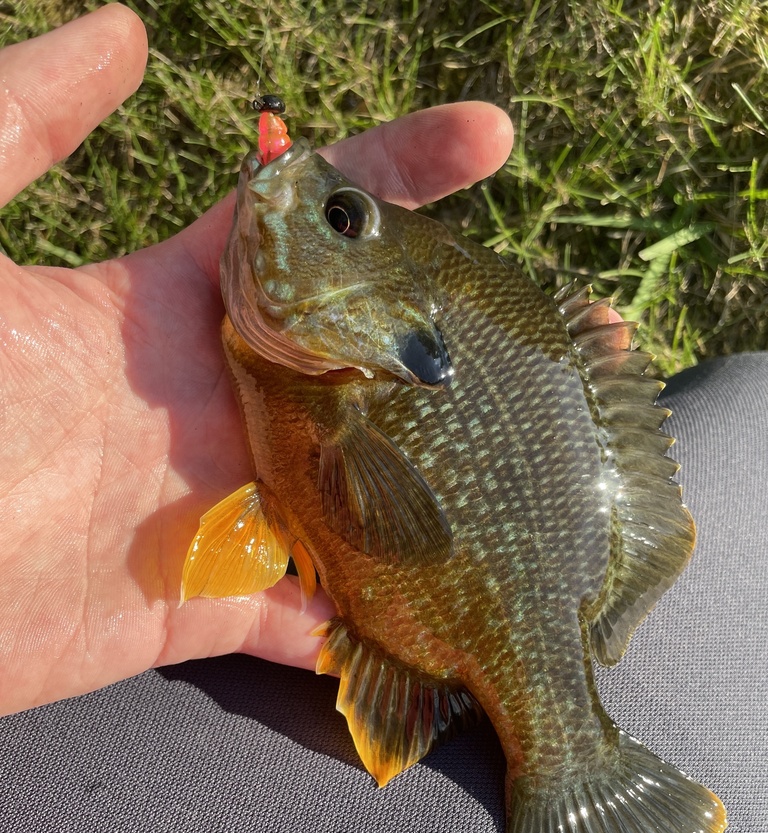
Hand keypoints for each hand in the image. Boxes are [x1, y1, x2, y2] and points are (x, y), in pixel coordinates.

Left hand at [0, 4, 513, 714]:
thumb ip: (22, 123)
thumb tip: (125, 32)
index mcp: (169, 310)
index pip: (306, 226)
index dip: (395, 173)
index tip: (487, 138)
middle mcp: (212, 403)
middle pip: (362, 370)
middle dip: (467, 351)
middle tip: (575, 340)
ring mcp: (213, 510)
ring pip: (360, 497)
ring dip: (448, 496)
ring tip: (551, 485)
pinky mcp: (198, 609)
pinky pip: (304, 619)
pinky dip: (369, 628)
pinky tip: (453, 620)